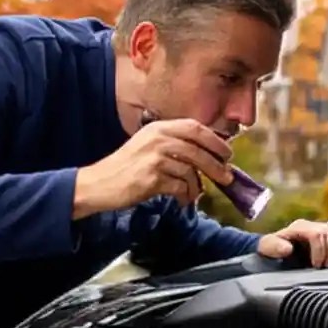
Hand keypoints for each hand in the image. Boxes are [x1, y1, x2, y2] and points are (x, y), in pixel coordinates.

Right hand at [73, 119, 233, 218]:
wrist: (100, 183)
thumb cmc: (126, 167)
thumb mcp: (148, 146)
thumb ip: (174, 144)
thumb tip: (208, 155)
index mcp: (158, 128)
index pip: (195, 127)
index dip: (215, 140)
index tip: (227, 153)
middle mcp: (158, 139)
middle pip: (199, 149)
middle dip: (217, 165)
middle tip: (226, 177)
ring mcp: (155, 158)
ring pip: (191, 171)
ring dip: (197, 186)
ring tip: (194, 194)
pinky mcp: (152, 178)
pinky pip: (180, 186)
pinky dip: (185, 195)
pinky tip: (182, 199)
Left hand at [258, 219, 327, 267]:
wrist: (275, 246)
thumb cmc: (271, 247)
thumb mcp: (267, 247)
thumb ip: (274, 247)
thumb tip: (287, 249)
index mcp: (298, 227)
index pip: (317, 234)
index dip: (320, 251)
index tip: (316, 266)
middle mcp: (311, 224)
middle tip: (322, 267)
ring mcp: (320, 226)